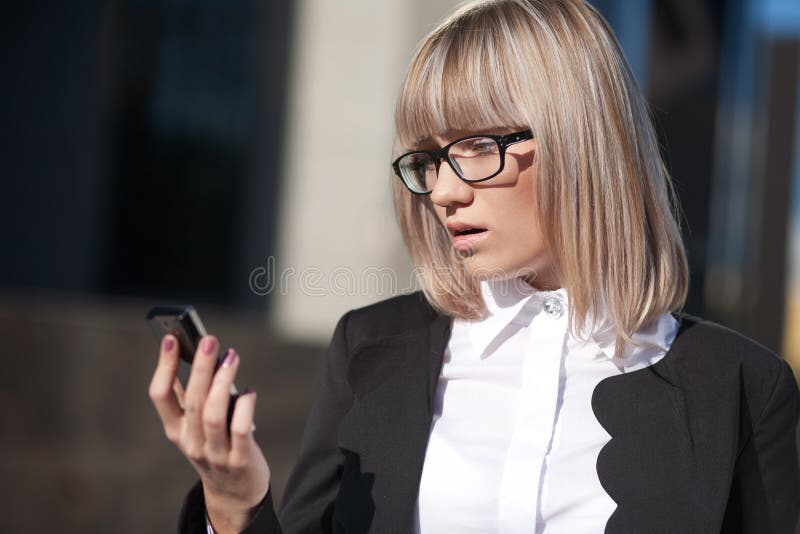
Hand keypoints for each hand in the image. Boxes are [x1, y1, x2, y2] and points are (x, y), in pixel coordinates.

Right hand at [149, 334, 270, 532]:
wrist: (234, 492)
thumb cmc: (215, 446)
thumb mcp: (194, 426)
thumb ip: (188, 396)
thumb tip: (188, 353)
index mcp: (175, 430)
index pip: (160, 395)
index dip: (164, 366)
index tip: (171, 338)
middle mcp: (190, 442)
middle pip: (192, 400)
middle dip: (200, 367)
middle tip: (209, 340)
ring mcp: (214, 453)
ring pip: (213, 413)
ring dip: (222, 381)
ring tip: (231, 357)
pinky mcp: (240, 460)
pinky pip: (240, 429)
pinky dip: (244, 406)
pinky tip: (249, 391)